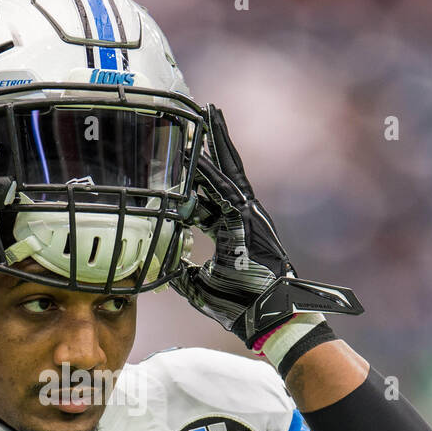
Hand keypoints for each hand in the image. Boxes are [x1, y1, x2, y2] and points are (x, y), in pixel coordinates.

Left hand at [174, 105, 362, 347]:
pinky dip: (212, 171)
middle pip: (224, 172)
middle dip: (214, 143)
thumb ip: (183, 272)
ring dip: (217, 143)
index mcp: (230, 230)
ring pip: (229, 172)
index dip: (196, 175)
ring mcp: (248, 217)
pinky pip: (227, 190)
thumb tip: (163, 268)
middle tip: (204, 113)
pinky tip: (201, 150)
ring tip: (208, 114)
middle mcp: (241, 217)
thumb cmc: (241, 306)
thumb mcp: (200, 287)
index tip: (184, 156)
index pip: (209, 195)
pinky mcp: (250, 223)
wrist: (268, 318)